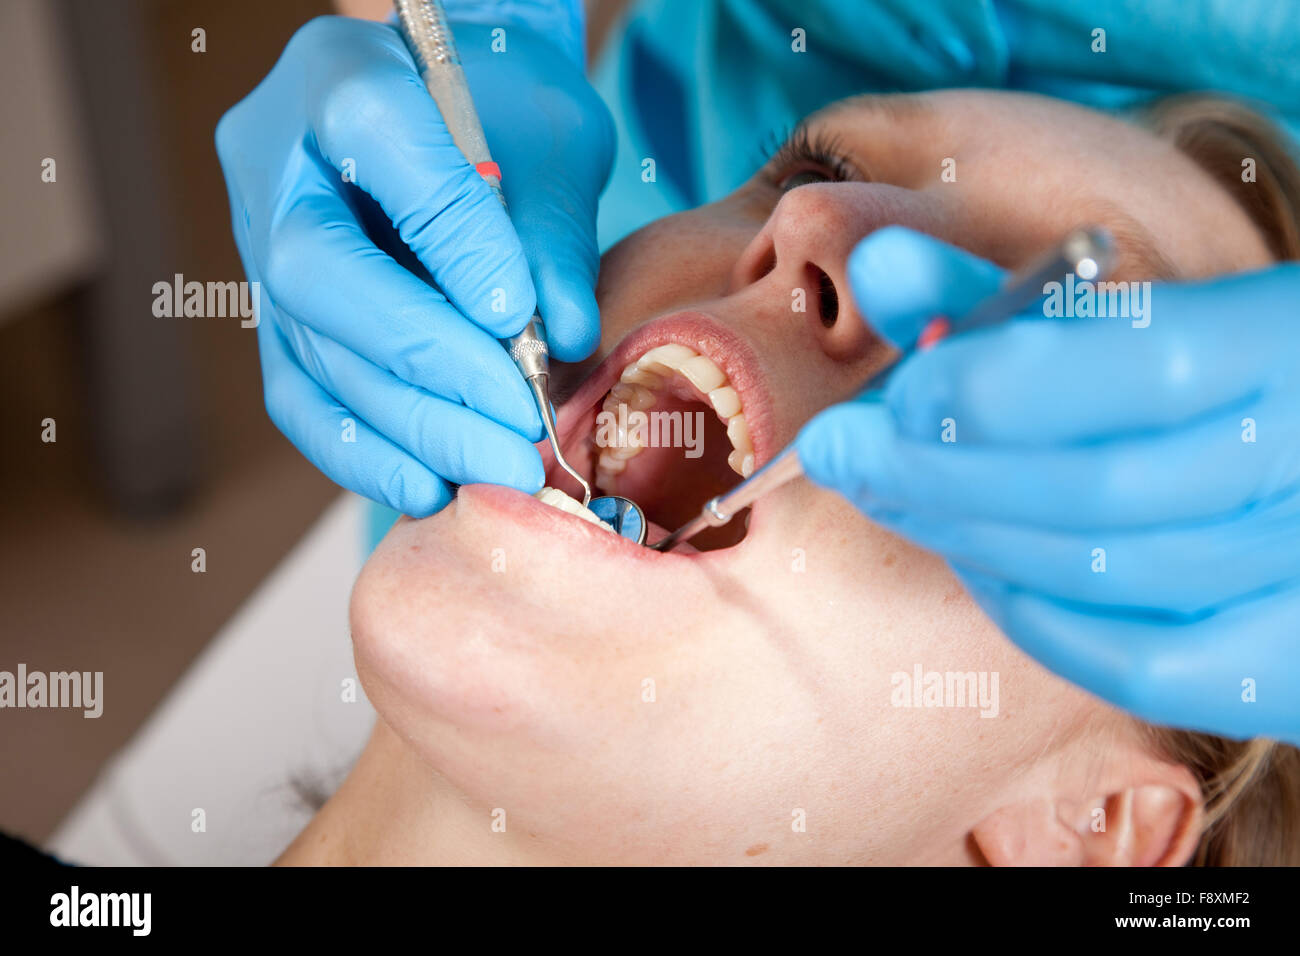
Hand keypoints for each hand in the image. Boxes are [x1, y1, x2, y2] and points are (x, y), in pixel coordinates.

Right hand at [216, 16, 612, 514]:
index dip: (453, 239)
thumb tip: (565, 338)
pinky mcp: (276, 321)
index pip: (382, 141)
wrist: (457, 117)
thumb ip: (552, 228)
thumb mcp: (551, 139)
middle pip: (320, 272)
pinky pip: (301, 399)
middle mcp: (277, 161)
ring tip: (501, 467)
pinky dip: (368, 454)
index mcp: (341, 71)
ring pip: (312, 350)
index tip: (522, 317)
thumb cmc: (510, 111)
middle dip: (429, 364)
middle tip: (518, 427)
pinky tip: (433, 485)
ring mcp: (260, 246)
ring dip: (413, 427)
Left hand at [797, 226, 1299, 744]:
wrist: (1292, 456)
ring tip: (889, 489)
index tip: (895, 390)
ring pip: (1101, 575)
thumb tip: (877, 268)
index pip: (1142, 368)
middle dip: (936, 470)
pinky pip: (1133, 664)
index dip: (996, 388)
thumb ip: (1004, 297)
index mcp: (1291, 345)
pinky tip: (974, 562)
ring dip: (963, 532)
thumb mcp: (1117, 315)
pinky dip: (1031, 614)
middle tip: (839, 448)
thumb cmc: (1204, 385)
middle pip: (1099, 488)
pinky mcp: (1283, 667)